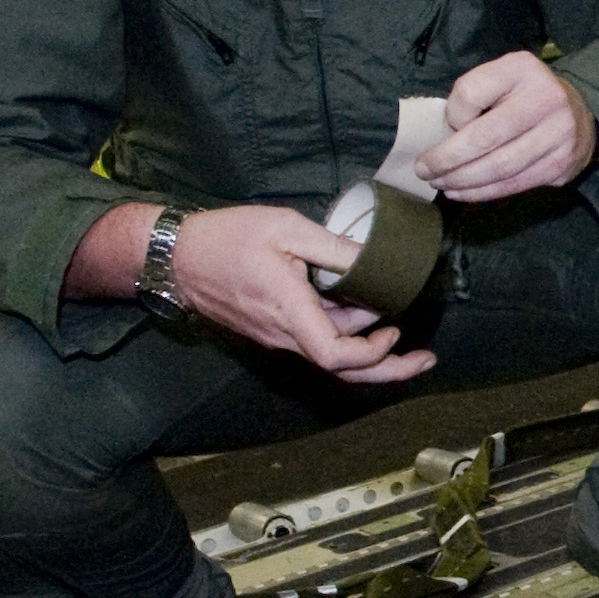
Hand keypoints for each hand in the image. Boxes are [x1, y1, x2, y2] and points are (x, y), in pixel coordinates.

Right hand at [171, 204, 435, 384]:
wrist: (174, 256)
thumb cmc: (226, 238)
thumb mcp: (285, 228)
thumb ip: (332, 248)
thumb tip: (373, 259)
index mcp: (288, 311)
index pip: (336, 356)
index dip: (373, 353)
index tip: (395, 330)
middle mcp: (282, 335)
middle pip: (340, 369)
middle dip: (388, 369)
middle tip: (424, 357)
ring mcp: (274, 336)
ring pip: (327, 358)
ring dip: (366, 351)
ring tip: (400, 333)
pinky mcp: (269, 329)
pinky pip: (312, 342)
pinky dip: (342, 337)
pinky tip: (360, 317)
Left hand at [420, 51, 594, 202]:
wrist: (583, 114)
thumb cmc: (525, 95)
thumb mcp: (501, 77)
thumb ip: (474, 96)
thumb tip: (440, 137)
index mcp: (521, 69)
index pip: (470, 94)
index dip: (450, 115)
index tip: (446, 125)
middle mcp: (545, 99)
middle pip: (483, 138)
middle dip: (446, 159)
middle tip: (423, 170)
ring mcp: (557, 134)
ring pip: (498, 167)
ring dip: (462, 180)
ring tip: (440, 183)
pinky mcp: (561, 164)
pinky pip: (514, 184)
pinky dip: (483, 192)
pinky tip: (462, 192)